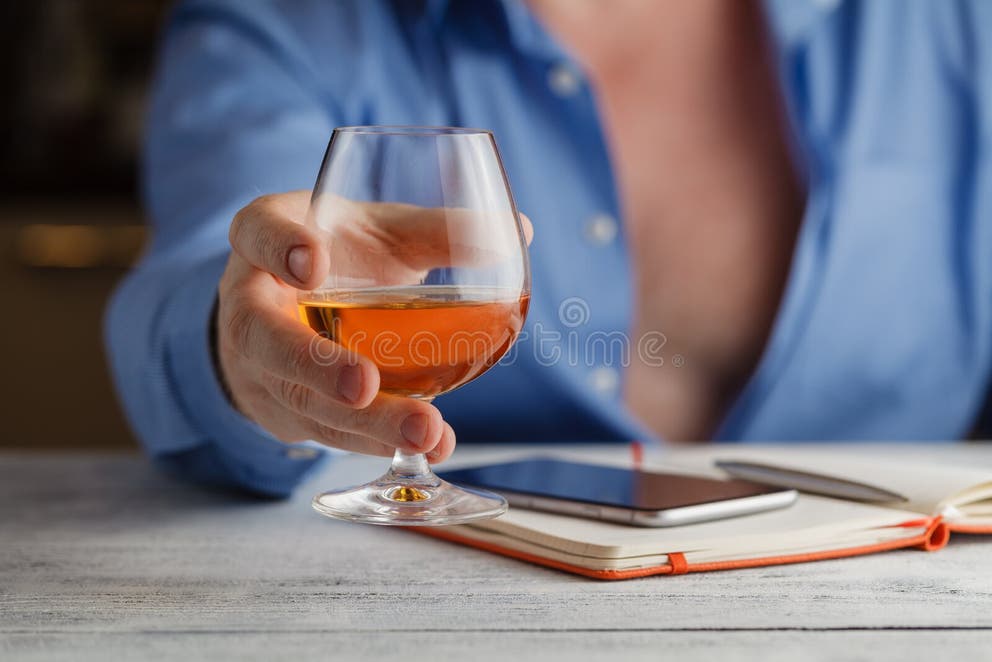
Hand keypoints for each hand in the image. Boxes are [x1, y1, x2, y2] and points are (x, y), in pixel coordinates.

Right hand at [217, 192, 461, 462]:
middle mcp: (252, 305)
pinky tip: (427, 446)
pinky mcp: (286, 410)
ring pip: (302, 401)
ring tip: (426, 432)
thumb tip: (520, 230)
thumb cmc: (341, 256)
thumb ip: (438, 230)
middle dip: (317, 366)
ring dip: (364, 423)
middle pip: (267, 339)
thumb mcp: (379, 231)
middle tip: (364, 385)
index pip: (257, 233)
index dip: (280, 247)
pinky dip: (377, 442)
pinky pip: (327, 432)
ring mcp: (261, 366)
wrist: (289, 308)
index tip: (314, 264)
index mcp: (267, 240)